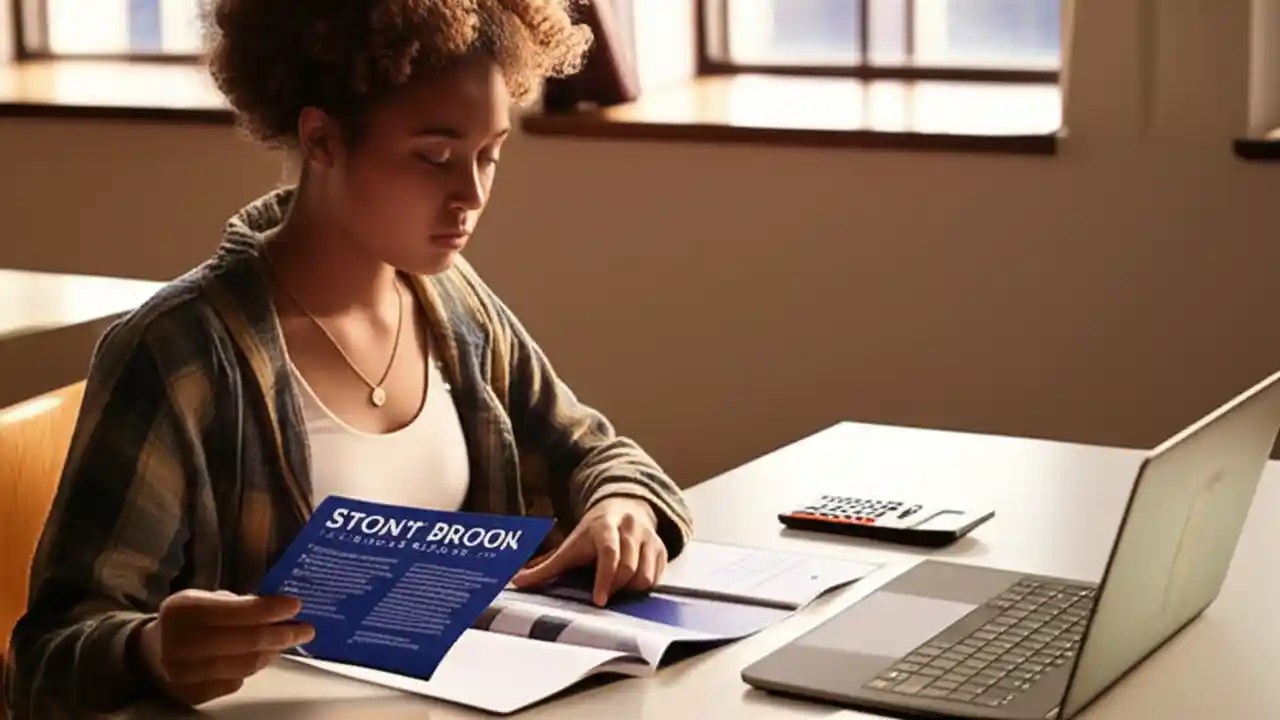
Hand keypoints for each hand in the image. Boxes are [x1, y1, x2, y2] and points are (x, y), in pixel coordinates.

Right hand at [137, 590, 313, 706]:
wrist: (149, 654)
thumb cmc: (186, 619)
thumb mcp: (203, 599)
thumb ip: (237, 604)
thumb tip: (279, 608)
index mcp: (185, 610)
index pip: (238, 611)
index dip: (271, 609)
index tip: (296, 606)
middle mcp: (181, 643)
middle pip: (246, 642)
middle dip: (282, 634)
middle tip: (305, 630)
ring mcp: (184, 673)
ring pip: (244, 665)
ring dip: (270, 653)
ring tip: (283, 643)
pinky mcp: (190, 695)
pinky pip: (233, 682)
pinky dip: (251, 669)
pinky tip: (260, 657)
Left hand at [511, 497, 667, 605]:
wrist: (623, 506)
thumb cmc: (592, 533)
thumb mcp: (569, 546)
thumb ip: (545, 567)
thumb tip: (516, 582)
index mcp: (605, 526)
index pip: (609, 552)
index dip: (605, 578)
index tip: (599, 600)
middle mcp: (630, 528)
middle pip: (629, 567)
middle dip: (615, 587)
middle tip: (604, 595)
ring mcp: (648, 537)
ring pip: (646, 575)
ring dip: (631, 589)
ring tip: (617, 588)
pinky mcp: (661, 547)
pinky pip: (657, 575)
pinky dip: (644, 585)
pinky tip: (631, 583)